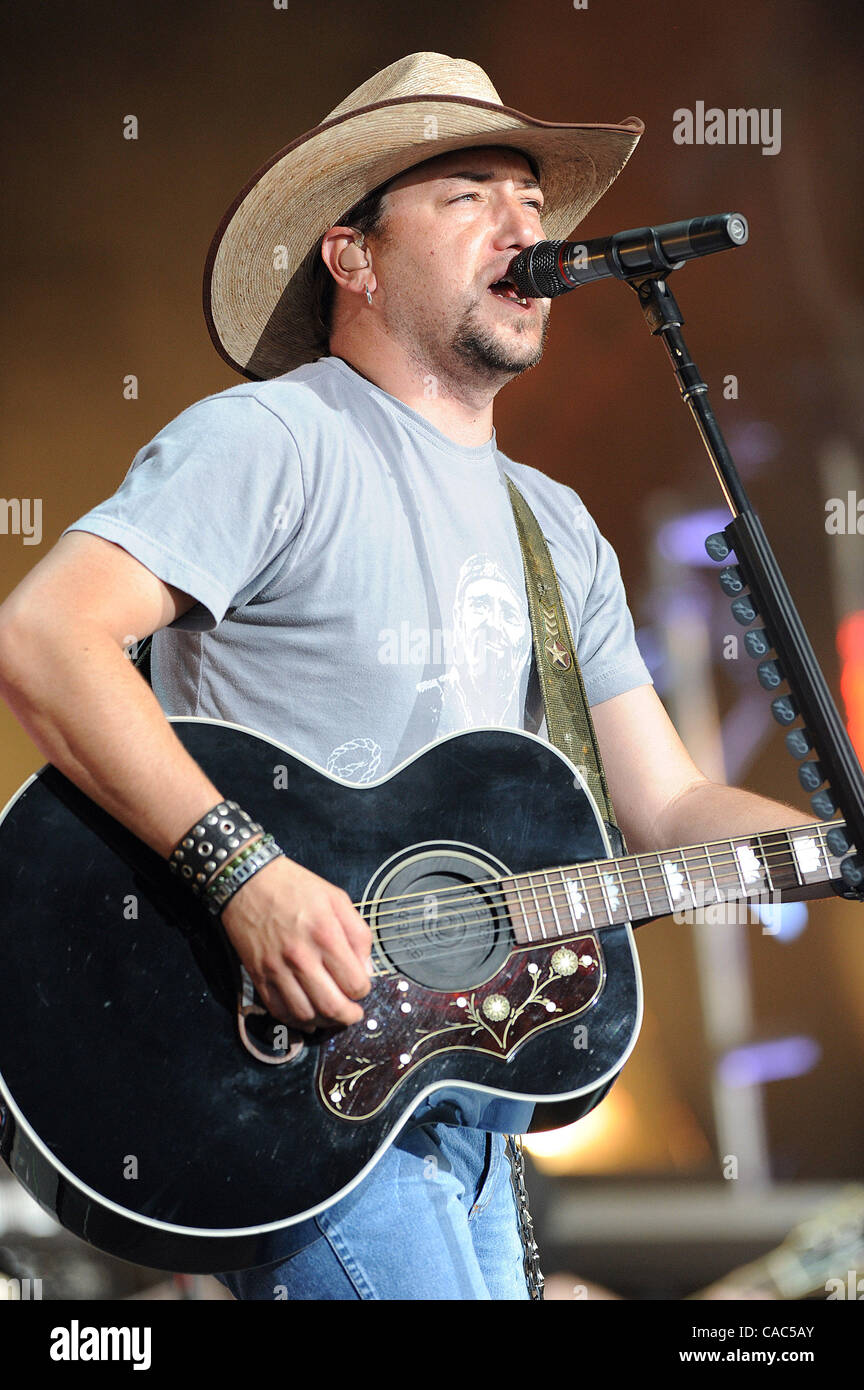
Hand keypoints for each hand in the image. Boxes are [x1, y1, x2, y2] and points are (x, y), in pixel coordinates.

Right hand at [220, 854, 373, 1031]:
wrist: (246, 880)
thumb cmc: (293, 886)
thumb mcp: (337, 898)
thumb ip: (358, 934)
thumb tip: (366, 968)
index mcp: (325, 935)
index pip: (355, 983)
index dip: (363, 991)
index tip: (361, 987)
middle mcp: (301, 956)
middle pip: (332, 1007)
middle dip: (349, 1016)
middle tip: (353, 1013)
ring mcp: (277, 969)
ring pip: (305, 1015)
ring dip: (324, 1022)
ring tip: (331, 1015)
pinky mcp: (258, 975)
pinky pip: (278, 1010)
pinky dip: (295, 1020)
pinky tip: (307, 1015)